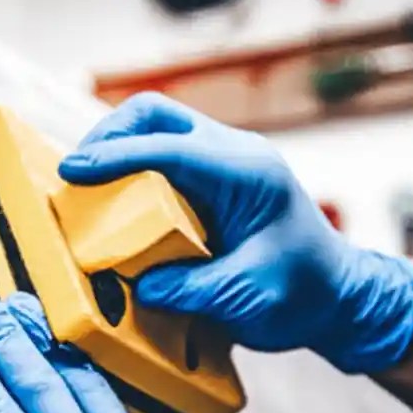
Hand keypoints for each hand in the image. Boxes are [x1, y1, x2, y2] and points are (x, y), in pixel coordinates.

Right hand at [58, 92, 412, 372]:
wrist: (339, 295)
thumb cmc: (306, 294)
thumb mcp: (248, 298)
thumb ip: (191, 290)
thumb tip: (138, 285)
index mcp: (248, 174)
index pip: (169, 148)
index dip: (115, 157)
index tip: (72, 173)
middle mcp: (235, 155)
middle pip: (156, 114)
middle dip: (109, 136)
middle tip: (76, 176)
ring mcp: (224, 162)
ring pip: (156, 128)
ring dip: (117, 151)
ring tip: (87, 190)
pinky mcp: (213, 180)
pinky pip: (162, 158)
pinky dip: (131, 171)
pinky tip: (115, 202)